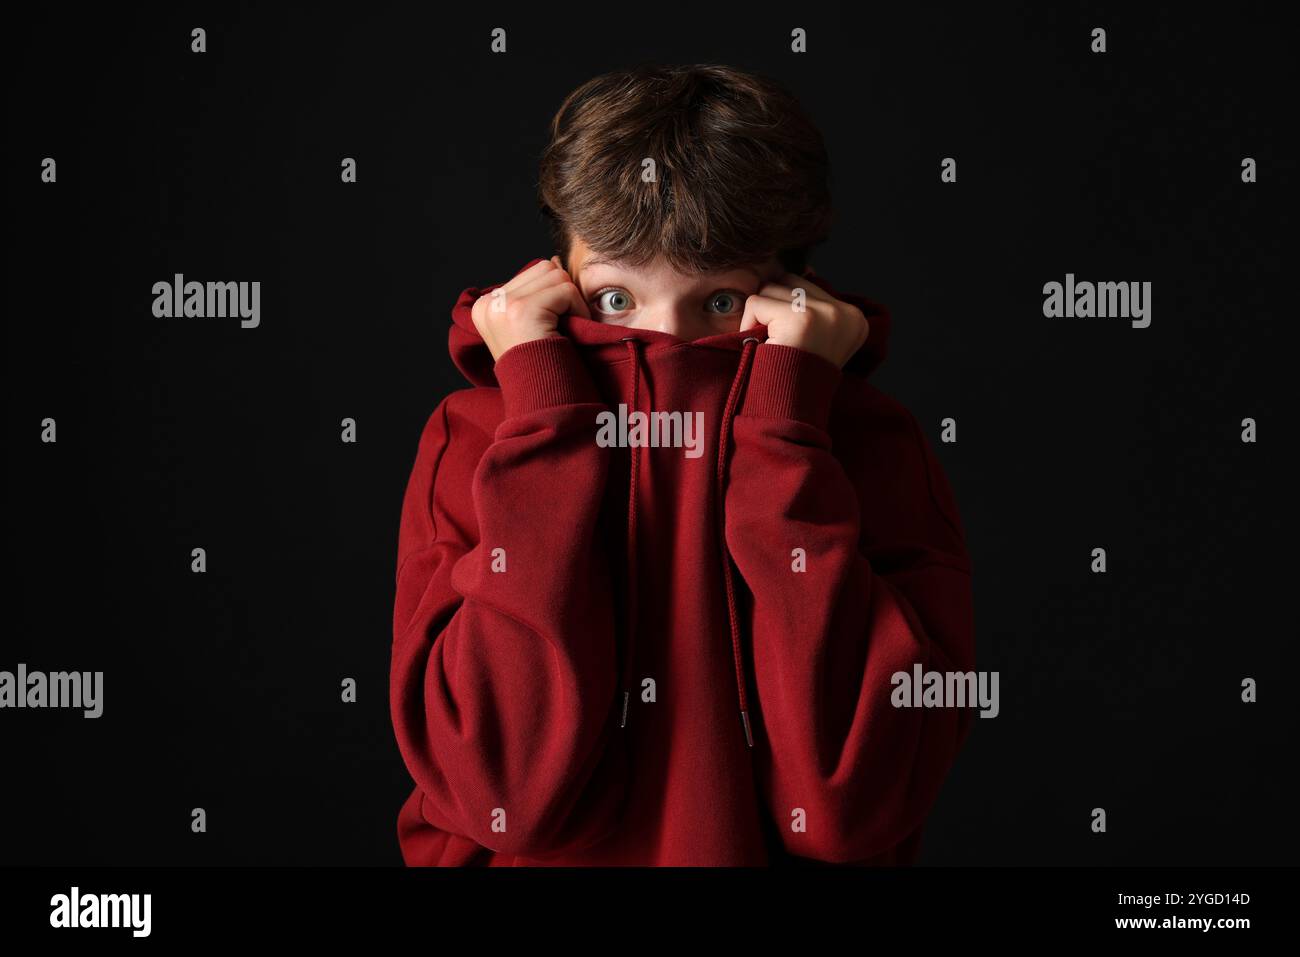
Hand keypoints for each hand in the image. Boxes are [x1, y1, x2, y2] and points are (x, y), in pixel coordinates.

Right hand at [471, 257, 591, 362]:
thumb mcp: (533, 327)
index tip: (551, 327)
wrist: (544, 404)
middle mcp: (487, 304)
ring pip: (556, 274)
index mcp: (484, 307)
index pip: (531, 273)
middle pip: (544, 268)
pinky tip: (568, 335)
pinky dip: (577, 310)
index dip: (553, 296)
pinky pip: (565, 289)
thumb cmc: (544, 369)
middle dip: (562, 295)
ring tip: (564, 331)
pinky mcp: (522, 310)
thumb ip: (537, 294)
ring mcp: (502, 305)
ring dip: (571, 302)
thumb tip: (554, 259)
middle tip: (562, 328)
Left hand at [738, 272, 869, 368]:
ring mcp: (826, 313)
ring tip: (773, 346)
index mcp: (855, 318)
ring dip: (760, 318)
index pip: (808, 285)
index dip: (787, 309)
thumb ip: (811, 307)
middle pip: (789, 281)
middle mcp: (846, 312)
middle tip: (778, 343)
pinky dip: (748, 325)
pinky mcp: (801, 318)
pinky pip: (755, 302)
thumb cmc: (795, 379)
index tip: (791, 340)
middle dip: (773, 309)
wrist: (790, 413)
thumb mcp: (815, 341)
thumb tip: (803, 270)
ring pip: (771, 289)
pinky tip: (762, 347)